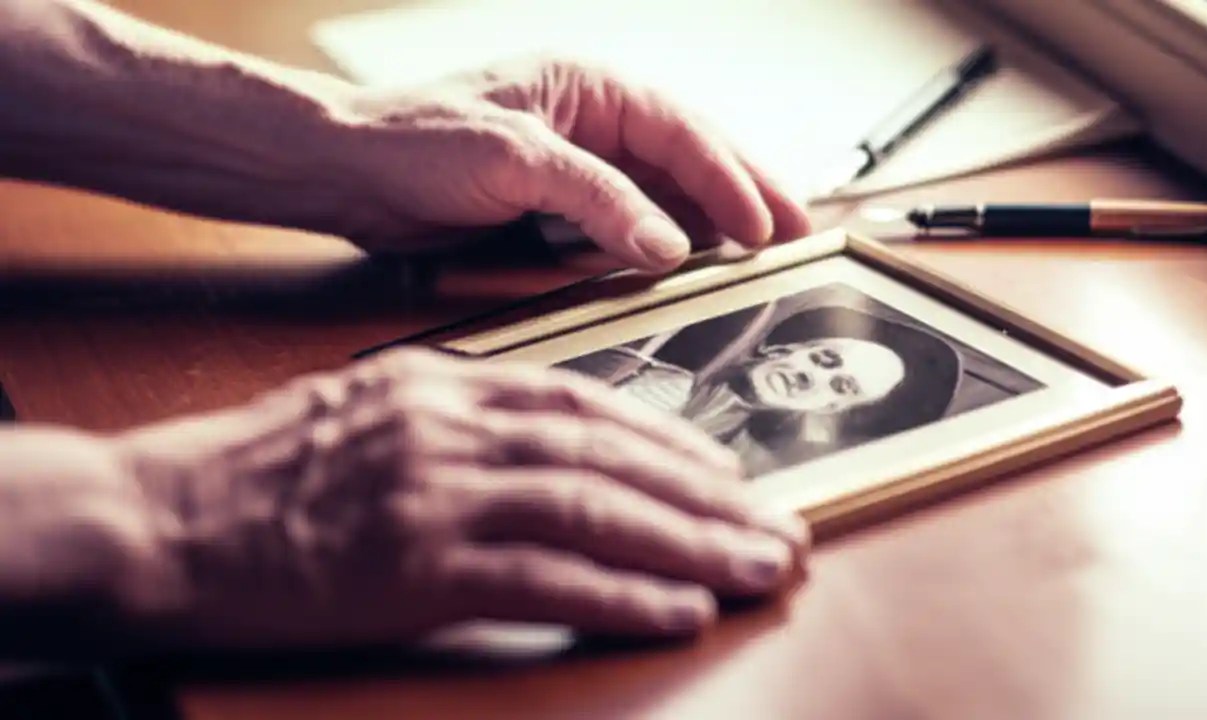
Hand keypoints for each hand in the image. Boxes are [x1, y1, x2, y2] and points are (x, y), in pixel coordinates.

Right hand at [111, 349, 807, 651]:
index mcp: (444, 386)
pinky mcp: (416, 571)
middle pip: (611, 459)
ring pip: (595, 514)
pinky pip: (543, 583)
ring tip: (757, 568)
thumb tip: (547, 440)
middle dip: (709, 496)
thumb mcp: (367, 408)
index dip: (672, 441)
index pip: (587, 405)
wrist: (160, 515)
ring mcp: (437, 497)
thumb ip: (459, 415)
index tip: (729, 472)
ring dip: (689, 544)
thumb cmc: (258, 469)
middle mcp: (453, 429)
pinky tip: (676, 607)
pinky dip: (619, 596)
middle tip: (779, 528)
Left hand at [327, 57, 811, 270]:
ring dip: (712, 219)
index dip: (732, 179)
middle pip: (690, 156)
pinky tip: (690, 260)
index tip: (769, 225)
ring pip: (666, 190)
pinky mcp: (557, 204)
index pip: (682, 132)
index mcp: (589, 88)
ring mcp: (578, 164)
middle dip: (744, 192)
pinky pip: (629, 221)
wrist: (344, 172)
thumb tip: (672, 246)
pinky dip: (663, 240)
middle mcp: (592, 122)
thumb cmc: (412, 142)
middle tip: (798, 229)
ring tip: (761, 249)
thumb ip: (597, 200)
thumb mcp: (512, 162)